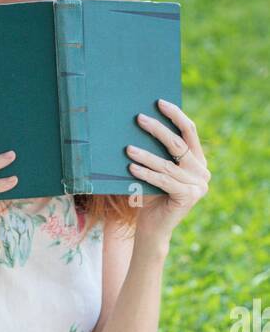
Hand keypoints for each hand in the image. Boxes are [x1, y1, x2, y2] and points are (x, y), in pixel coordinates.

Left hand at [127, 99, 209, 243]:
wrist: (152, 229)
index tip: (159, 102)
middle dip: (157, 130)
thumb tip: (142, 122)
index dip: (176, 115)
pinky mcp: (189, 197)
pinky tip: (131, 167)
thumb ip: (158, 152)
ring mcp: (198, 186)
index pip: (190, 132)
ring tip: (127, 148)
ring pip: (167, 165)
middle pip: (178, 145)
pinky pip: (163, 181)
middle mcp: (202, 172)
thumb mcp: (156, 171)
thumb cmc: (150, 197)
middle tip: (139, 119)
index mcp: (198, 162)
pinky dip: (146, 174)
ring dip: (146, 155)